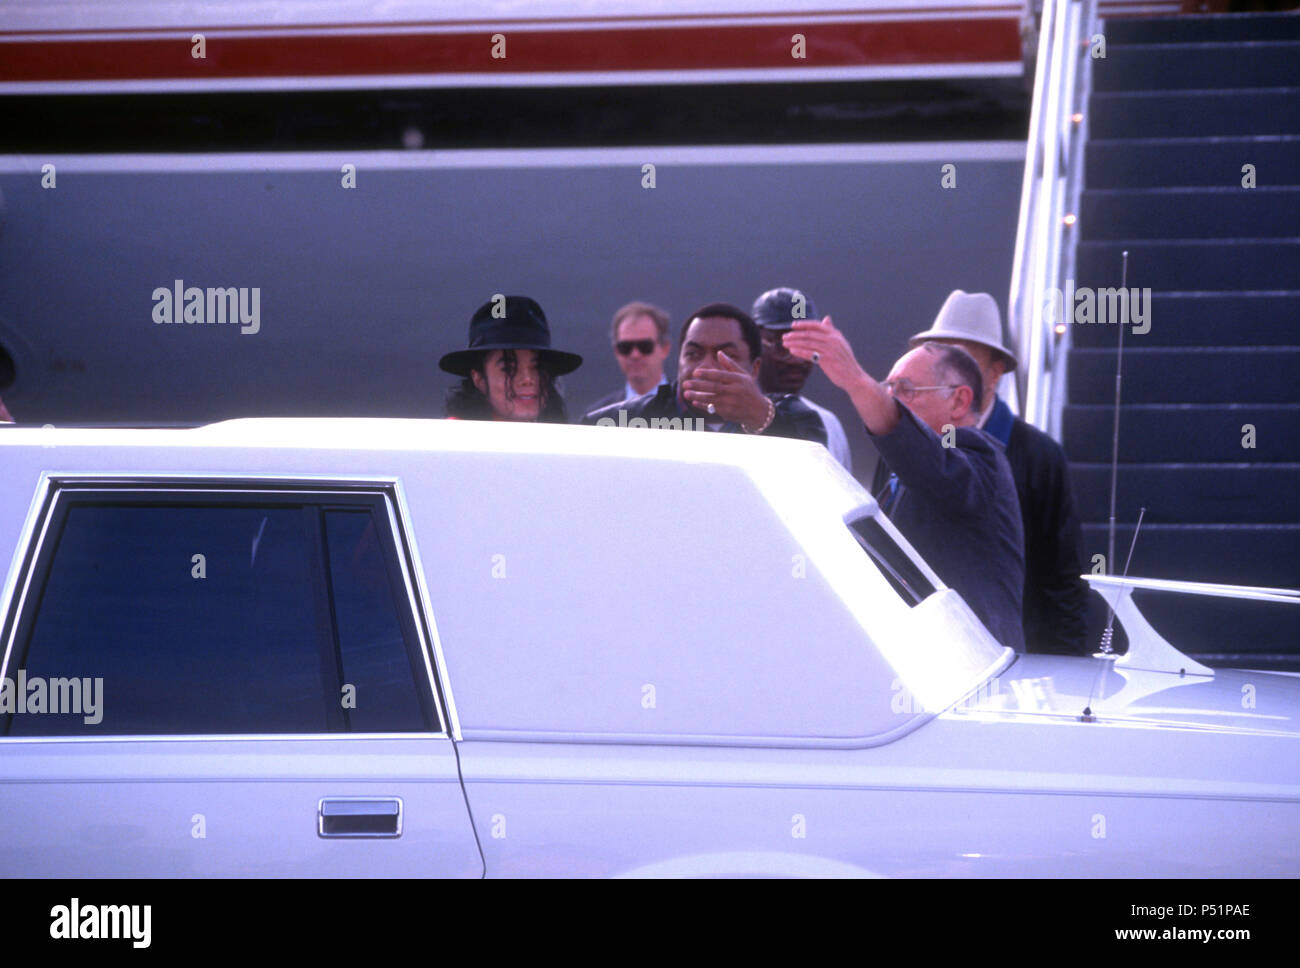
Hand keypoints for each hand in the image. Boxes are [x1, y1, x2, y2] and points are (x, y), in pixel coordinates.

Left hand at [681, 351, 770, 426]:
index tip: (695, 372)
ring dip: (697, 396)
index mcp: (738, 380)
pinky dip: (703, 405)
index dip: (707, 374)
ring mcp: (730, 403)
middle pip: (713, 388)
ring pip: (711, 399)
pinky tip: (694, 401)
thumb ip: (730, 365)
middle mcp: (734, 391)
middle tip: (685, 383)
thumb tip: (719, 353)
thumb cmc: (749, 390)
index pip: (720, 376)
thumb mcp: (743, 376)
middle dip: (698, 385)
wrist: (759, 411)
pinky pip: (712, 408)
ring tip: (686, 393)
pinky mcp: (727, 413)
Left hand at [784, 315, 898, 433]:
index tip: (793, 325)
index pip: (817, 326)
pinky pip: (810, 354)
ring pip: (808, 343)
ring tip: (785, 343)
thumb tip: (826, 318)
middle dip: (795, 335)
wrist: (854, 378)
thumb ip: (832, 331)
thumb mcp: (840, 343)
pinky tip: (792, 351)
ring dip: (795, 343)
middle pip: (810, 334)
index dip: (804, 325)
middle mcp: (833, 340)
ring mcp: (831, 349)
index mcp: (836, 335)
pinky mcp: (828, 359)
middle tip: (785, 336)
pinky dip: (800, 352)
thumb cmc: (844, 361)